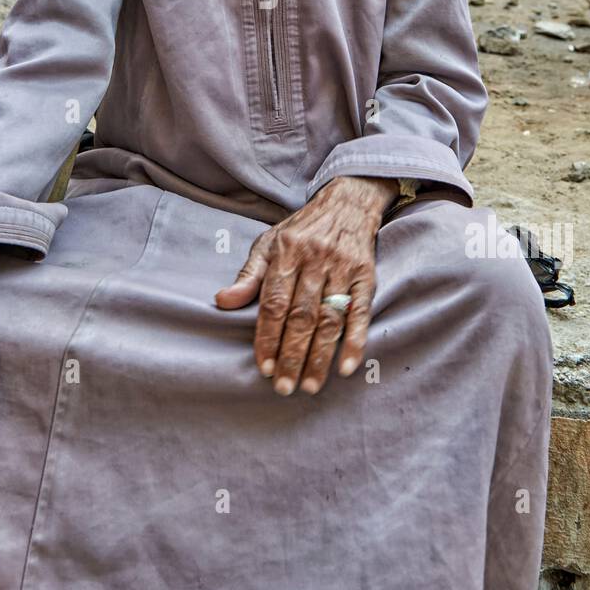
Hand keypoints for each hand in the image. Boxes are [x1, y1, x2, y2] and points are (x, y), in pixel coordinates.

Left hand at [215, 176, 398, 395]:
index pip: (274, 302)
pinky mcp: (366, 276)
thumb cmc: (302, 229)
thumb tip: (222, 301)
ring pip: (330, 320)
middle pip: (301, 316)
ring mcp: (343, 269)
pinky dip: (355, 341)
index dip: (268, 337)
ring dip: (320, 357)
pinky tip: (346, 367)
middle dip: (291, 355)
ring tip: (310, 386)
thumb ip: (248, 276)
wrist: (347, 202)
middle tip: (283, 387)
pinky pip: (361, 313)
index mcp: (286, 253)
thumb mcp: (268, 243)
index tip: (263, 367)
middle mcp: (315, 261)